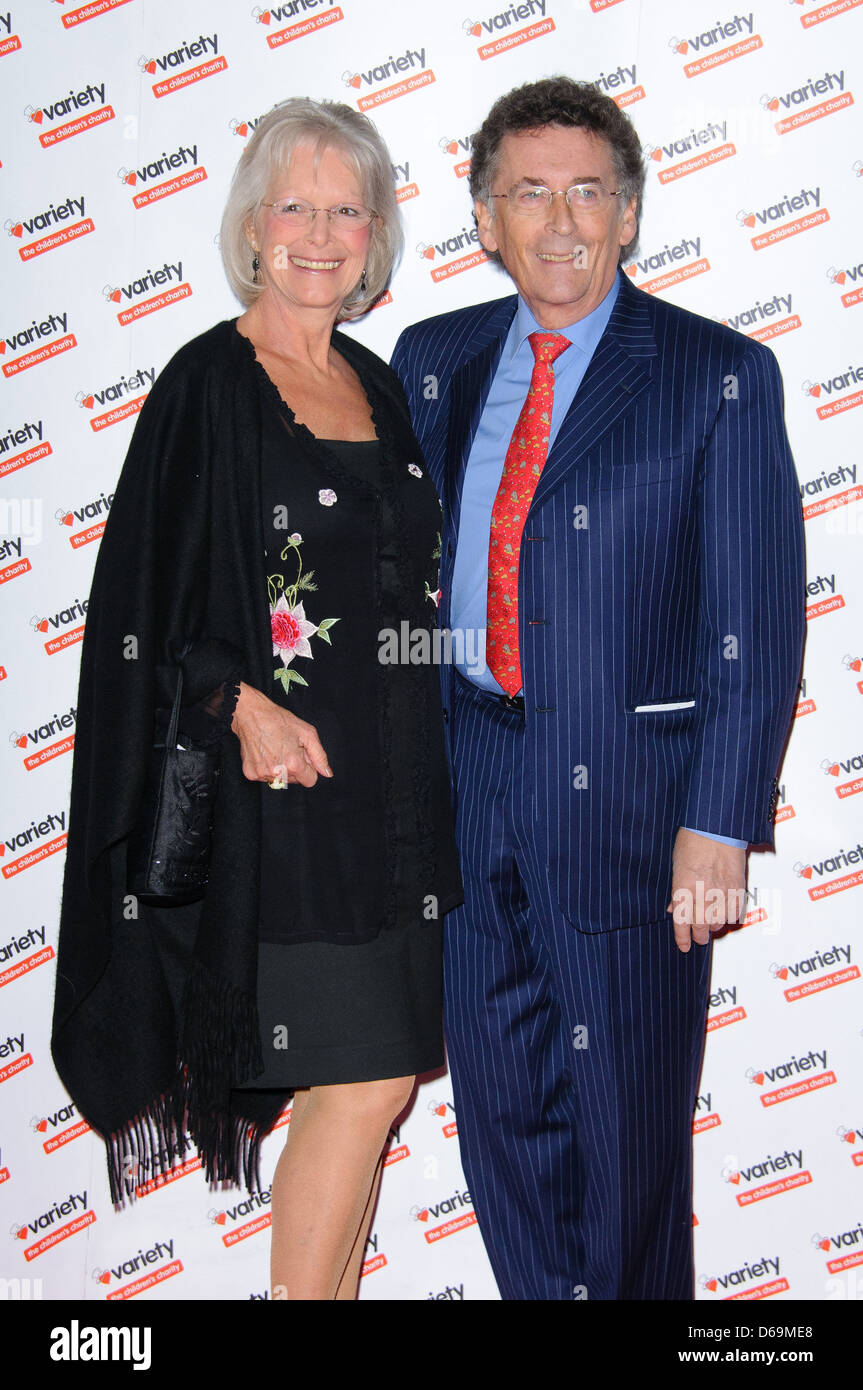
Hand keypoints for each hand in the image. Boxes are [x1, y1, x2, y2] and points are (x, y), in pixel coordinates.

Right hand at [230, 681, 331, 786]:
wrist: (251, 715)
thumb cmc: (279, 721)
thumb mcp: (307, 733)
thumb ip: (319, 756)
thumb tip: (327, 774)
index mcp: (293, 763)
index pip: (310, 781)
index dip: (309, 768)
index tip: (302, 756)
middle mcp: (277, 772)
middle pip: (295, 781)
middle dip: (295, 768)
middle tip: (288, 749)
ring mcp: (262, 774)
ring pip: (280, 780)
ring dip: (281, 768)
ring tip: (275, 749)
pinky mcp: (250, 773)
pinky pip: (265, 777)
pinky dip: (267, 768)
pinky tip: (265, 753)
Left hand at [667, 828, 745, 952]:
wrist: (716, 827)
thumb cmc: (692, 841)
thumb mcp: (676, 867)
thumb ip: (677, 891)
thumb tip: (674, 908)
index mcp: (684, 889)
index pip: (682, 923)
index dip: (683, 938)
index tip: (684, 946)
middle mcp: (703, 894)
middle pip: (702, 928)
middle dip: (699, 936)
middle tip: (698, 938)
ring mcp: (723, 893)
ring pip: (720, 924)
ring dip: (714, 925)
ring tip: (711, 921)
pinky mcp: (738, 889)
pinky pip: (736, 913)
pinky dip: (731, 917)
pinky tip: (725, 912)